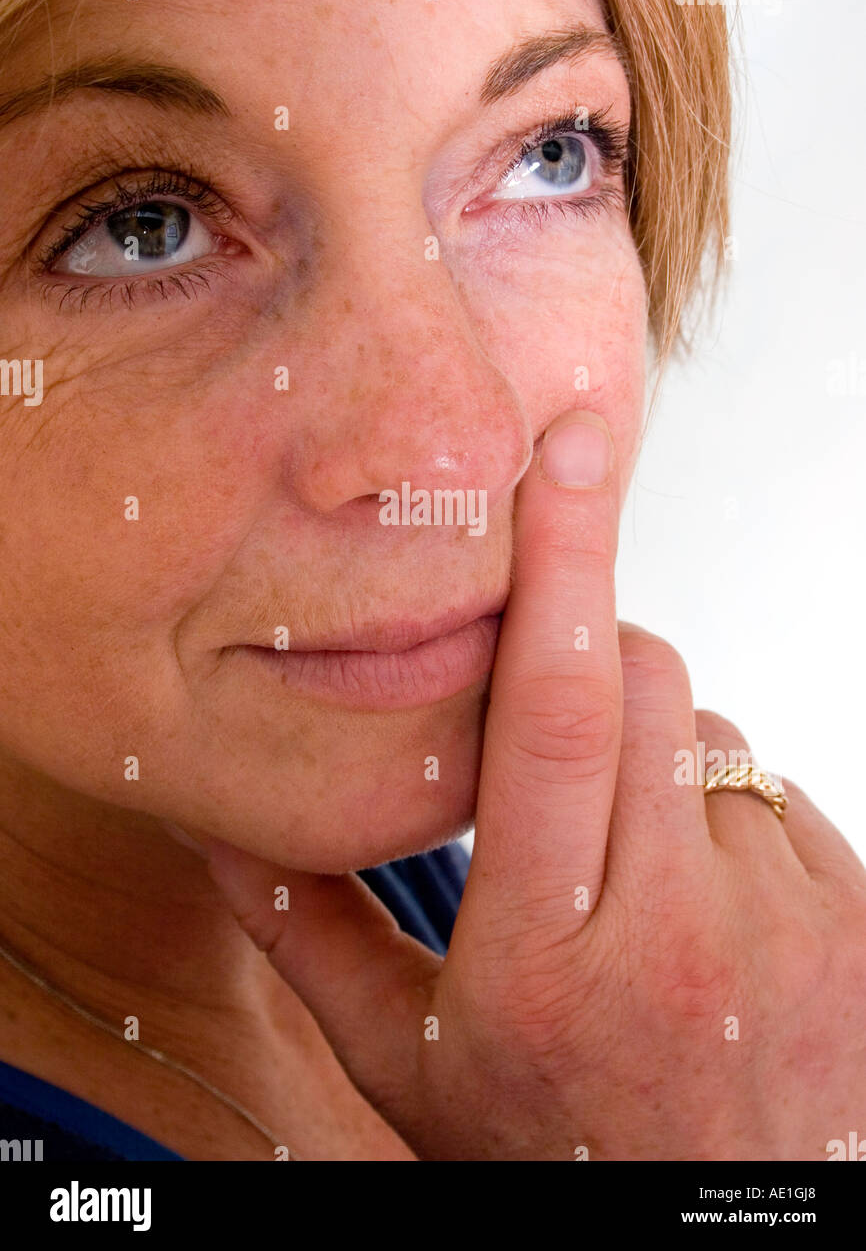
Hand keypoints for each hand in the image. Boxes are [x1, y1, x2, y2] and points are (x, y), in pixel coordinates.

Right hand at [203, 409, 865, 1159]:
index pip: (556, 710)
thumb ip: (309, 933)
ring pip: (702, 729)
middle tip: (551, 758)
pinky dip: (719, 810)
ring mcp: (785, 921)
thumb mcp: (404, 1064)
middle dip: (587, 662)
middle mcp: (680, 931)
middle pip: (641, 678)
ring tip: (626, 871)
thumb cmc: (557, 1152)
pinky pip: (770, 787)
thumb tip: (226, 819)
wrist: (720, 1236)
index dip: (559, 560)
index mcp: (547, 960)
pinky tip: (699, 904)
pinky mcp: (853, 916)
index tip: (565, 452)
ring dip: (649, 756)